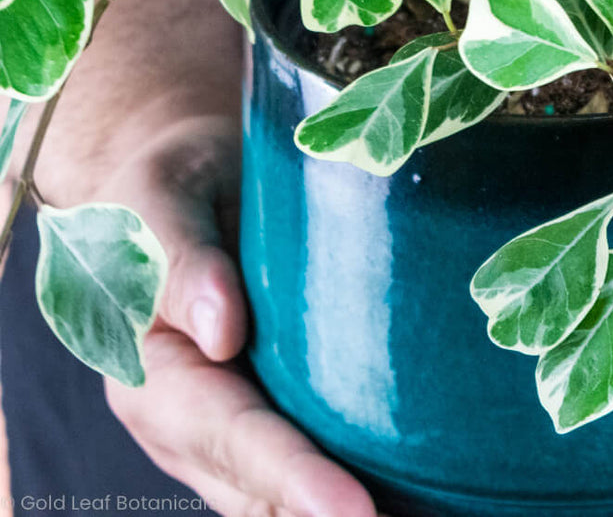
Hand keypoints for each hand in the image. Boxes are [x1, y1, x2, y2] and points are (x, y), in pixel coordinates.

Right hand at [98, 115, 378, 516]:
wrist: (185, 177)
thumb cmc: (169, 182)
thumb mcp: (160, 199)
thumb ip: (180, 260)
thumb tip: (221, 328)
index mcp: (153, 373)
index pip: (230, 434)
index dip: (290, 476)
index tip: (349, 511)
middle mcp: (190, 419)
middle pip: (261, 488)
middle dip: (322, 514)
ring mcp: (233, 421)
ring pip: (280, 494)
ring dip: (338, 511)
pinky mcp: (275, 404)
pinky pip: (308, 457)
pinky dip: (348, 489)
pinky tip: (410, 500)